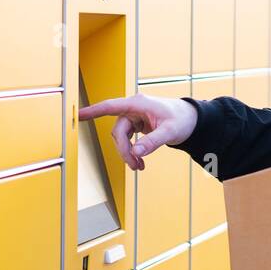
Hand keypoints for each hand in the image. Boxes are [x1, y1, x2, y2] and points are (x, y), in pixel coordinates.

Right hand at [78, 94, 198, 170]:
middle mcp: (133, 108)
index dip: (93, 111)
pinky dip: (132, 151)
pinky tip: (139, 161)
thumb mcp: (170, 132)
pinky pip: (128, 139)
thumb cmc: (183, 119)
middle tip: (135, 165)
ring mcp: (134, 116)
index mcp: (138, 104)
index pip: (110, 107)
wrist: (192, 119)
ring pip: (122, 138)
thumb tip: (136, 153)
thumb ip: (153, 142)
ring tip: (139, 166)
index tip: (78, 115)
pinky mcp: (137, 124)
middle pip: (118, 132)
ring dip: (128, 153)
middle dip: (124, 150)